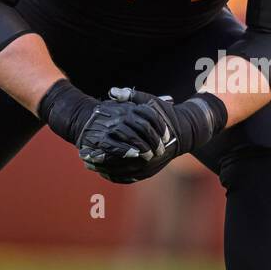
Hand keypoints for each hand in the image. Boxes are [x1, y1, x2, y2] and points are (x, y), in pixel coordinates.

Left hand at [79, 87, 225, 183]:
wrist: (185, 131)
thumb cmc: (165, 114)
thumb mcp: (149, 102)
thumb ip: (131, 96)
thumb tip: (113, 92)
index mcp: (146, 141)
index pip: (119, 147)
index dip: (102, 147)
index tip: (88, 144)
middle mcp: (149, 158)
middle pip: (119, 163)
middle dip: (101, 161)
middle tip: (85, 158)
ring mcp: (150, 167)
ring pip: (123, 173)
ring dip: (105, 170)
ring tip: (90, 165)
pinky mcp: (150, 172)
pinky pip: (129, 177)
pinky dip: (116, 175)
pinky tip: (103, 172)